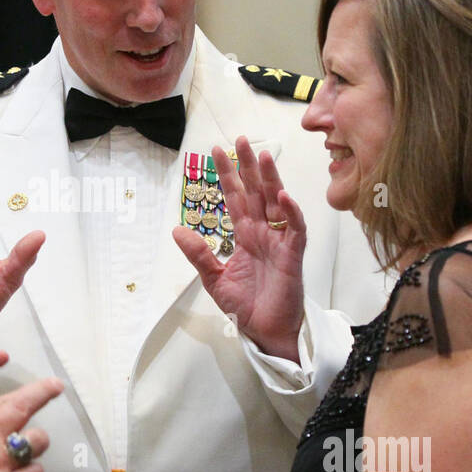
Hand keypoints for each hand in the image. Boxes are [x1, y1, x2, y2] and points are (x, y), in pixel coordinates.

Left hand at [172, 136, 306, 361]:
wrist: (265, 332)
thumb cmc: (245, 306)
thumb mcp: (213, 279)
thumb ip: (198, 254)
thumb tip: (177, 229)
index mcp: (245, 235)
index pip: (235, 198)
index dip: (227, 175)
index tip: (216, 152)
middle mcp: (264, 232)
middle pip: (256, 192)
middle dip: (249, 166)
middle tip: (241, 139)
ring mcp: (280, 241)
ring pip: (276, 203)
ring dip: (271, 179)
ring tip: (264, 156)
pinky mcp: (293, 255)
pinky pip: (295, 229)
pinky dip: (291, 212)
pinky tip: (281, 196)